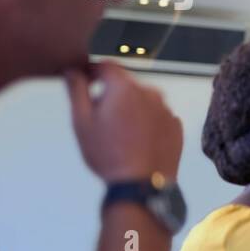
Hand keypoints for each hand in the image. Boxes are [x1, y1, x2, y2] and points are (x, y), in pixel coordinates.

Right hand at [65, 61, 183, 182]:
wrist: (141, 185)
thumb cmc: (108, 154)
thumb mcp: (82, 121)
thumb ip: (76, 90)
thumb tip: (73, 70)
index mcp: (125, 88)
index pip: (107, 65)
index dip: (93, 71)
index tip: (86, 82)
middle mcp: (151, 93)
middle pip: (126, 83)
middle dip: (112, 93)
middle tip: (101, 119)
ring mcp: (167, 109)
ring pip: (143, 99)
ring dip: (131, 107)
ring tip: (120, 134)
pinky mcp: (176, 126)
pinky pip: (157, 115)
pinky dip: (147, 121)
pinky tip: (138, 140)